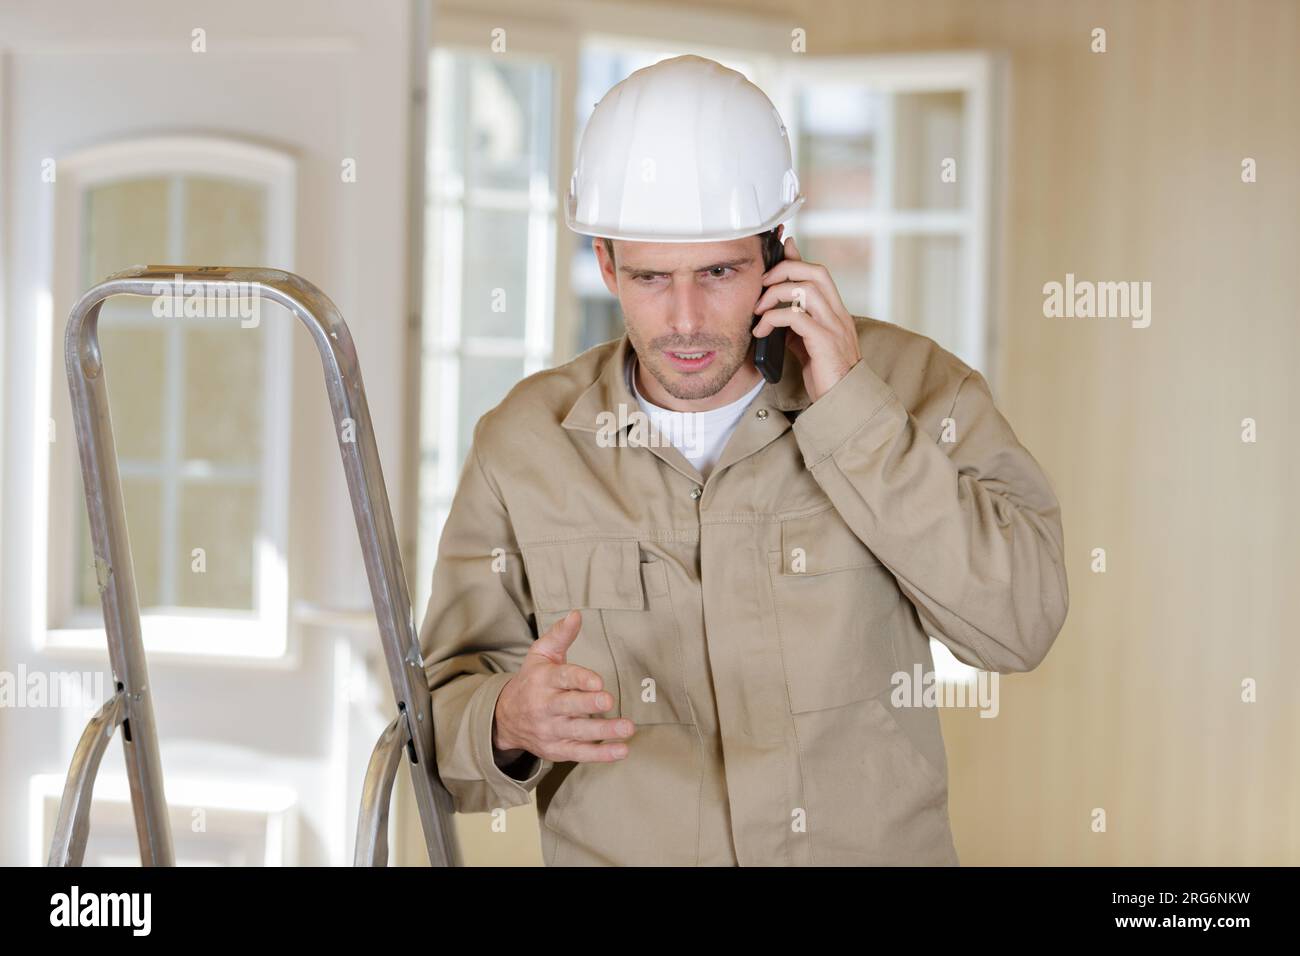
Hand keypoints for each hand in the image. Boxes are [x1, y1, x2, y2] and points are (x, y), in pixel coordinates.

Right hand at [492, 609, 634, 762]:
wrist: (505, 718)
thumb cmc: (532, 680)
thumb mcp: (540, 654)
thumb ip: (560, 635)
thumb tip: (576, 614)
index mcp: (544, 680)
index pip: (562, 678)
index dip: (580, 678)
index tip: (598, 680)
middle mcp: (545, 706)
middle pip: (568, 706)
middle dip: (588, 704)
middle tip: (608, 701)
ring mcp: (550, 730)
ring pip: (578, 732)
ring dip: (604, 731)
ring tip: (627, 728)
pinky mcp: (557, 749)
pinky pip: (580, 753)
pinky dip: (601, 754)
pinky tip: (621, 750)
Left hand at [752, 235, 861, 401]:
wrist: (843, 402)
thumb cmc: (825, 375)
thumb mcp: (808, 343)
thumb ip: (797, 325)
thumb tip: (776, 311)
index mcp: (835, 312)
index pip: (819, 273)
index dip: (797, 258)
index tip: (780, 250)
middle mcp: (837, 314)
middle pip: (815, 272)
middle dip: (785, 269)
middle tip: (762, 283)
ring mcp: (833, 327)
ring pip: (806, 289)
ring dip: (775, 293)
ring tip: (758, 310)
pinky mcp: (824, 342)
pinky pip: (796, 317)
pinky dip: (773, 319)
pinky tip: (761, 331)